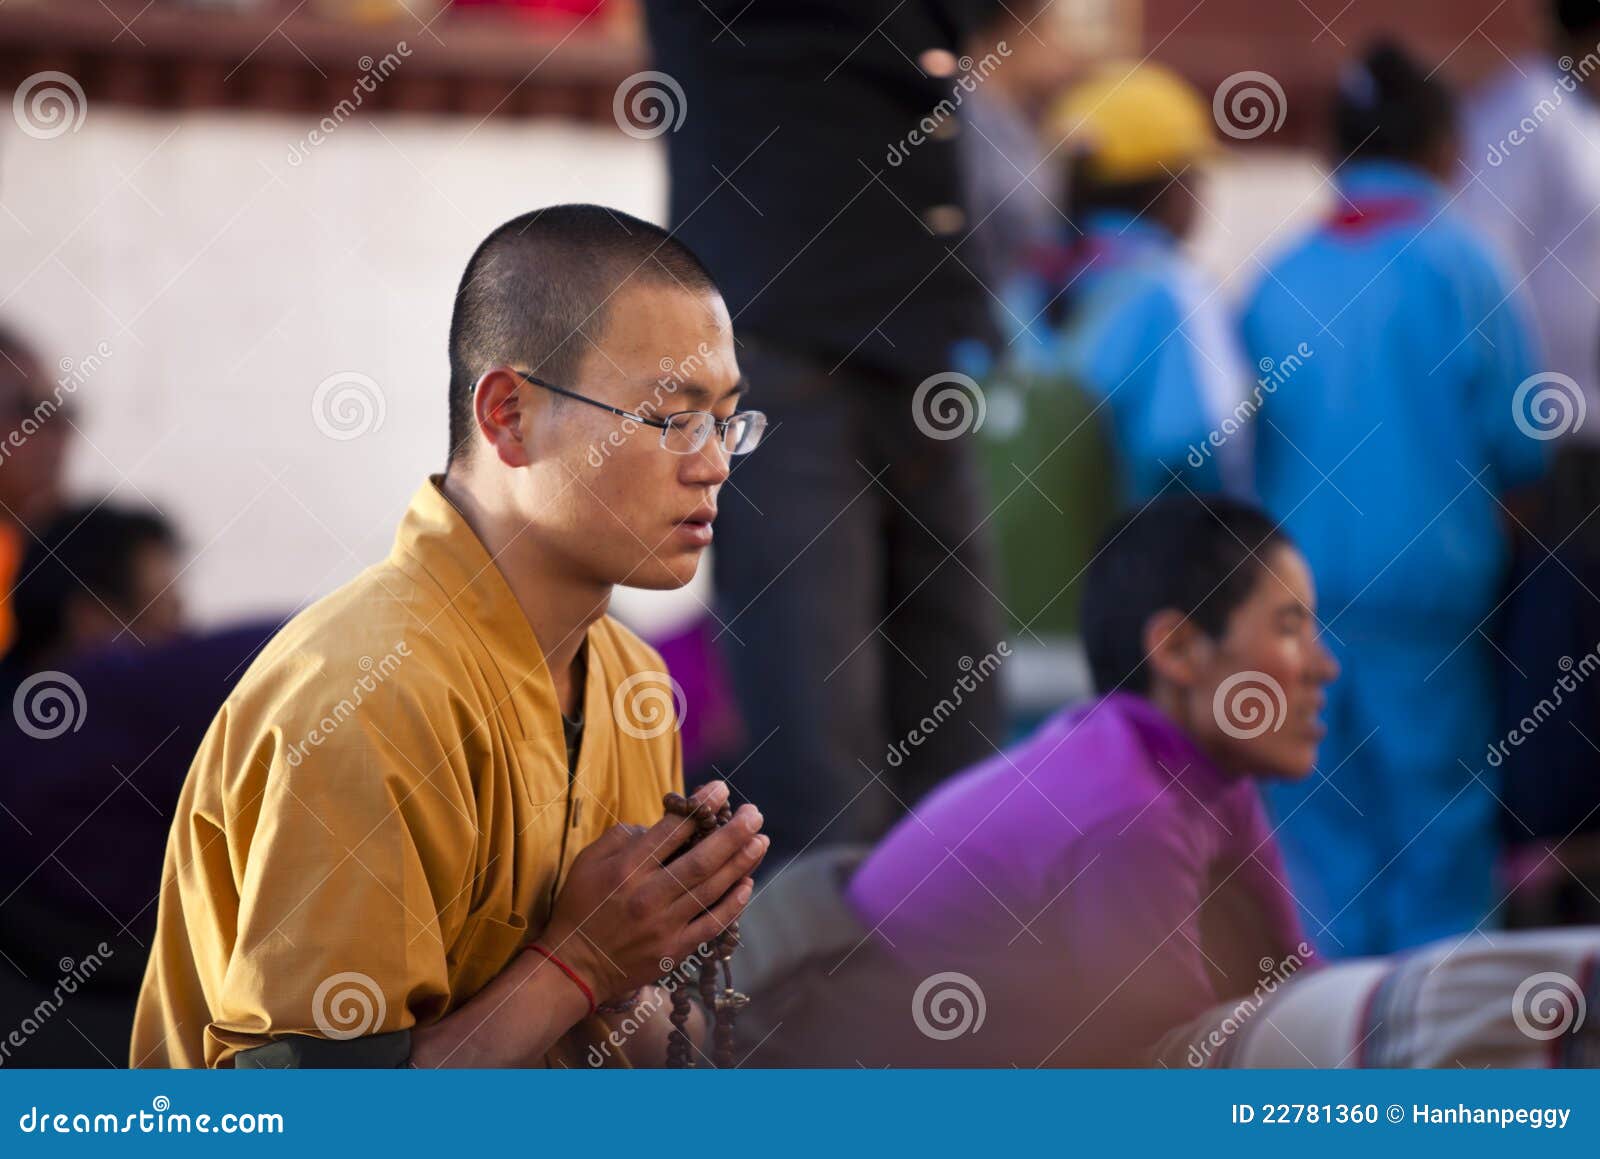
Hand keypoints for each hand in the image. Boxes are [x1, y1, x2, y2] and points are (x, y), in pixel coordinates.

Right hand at [537, 781, 766, 1004]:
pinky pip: (712, 923)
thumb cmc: (581, 906)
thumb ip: (624, 836)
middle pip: (701, 860)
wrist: (575, 966)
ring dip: (741, 863)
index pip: (672, 830)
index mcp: (627, 869)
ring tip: (761, 841)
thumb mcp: (588, 861)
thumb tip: (663, 825)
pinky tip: (748, 883)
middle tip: (754, 814)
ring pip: (712, 889)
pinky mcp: (675, 950)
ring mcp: (665, 925)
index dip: (701, 806)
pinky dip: (733, 903)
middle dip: (733, 834)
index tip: (721, 789)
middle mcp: (649, 896)